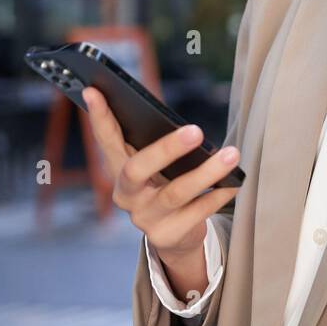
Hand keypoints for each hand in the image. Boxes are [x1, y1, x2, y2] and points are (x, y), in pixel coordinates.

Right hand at [82, 86, 240, 260]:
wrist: (175, 235)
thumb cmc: (166, 185)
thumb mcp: (156, 167)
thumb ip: (157, 146)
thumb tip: (187, 128)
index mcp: (118, 169)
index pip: (106, 139)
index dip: (98, 117)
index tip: (93, 90)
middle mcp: (127, 194)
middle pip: (139, 168)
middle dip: (166, 148)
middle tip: (195, 130)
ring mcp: (145, 218)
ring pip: (175, 192)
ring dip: (206, 172)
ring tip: (231, 154)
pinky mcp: (167, 235)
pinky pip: (197, 212)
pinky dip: (218, 195)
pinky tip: (233, 183)